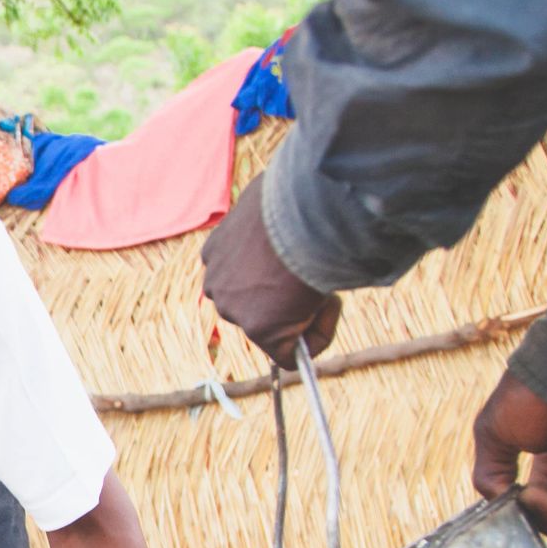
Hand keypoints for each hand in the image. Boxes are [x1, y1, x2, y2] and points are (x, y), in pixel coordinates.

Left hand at [201, 181, 340, 368]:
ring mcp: (234, 307)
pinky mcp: (259, 329)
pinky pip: (289, 353)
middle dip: (287, 298)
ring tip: (325, 283)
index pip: (243, 277)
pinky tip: (330, 303)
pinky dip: (317, 336)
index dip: (277, 277)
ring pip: (274, 329)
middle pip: (255, 305)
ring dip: (304, 314)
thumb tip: (294, 194)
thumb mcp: (276, 199)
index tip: (301, 264)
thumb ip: (276, 217)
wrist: (304, 211)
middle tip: (317, 273)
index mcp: (216, 250)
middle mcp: (216, 280)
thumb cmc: (297, 197)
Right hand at [471, 368, 546, 547]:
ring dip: (545, 523)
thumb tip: (498, 504)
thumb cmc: (532, 391)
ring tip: (526, 497)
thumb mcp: (493, 433)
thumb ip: (490, 473)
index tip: (503, 500)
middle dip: (534, 521)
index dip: (523, 511)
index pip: (546, 506)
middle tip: (515, 502)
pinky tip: (534, 494)